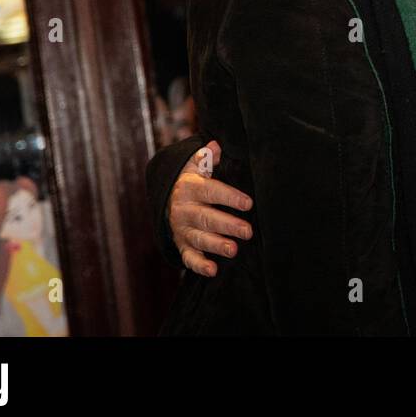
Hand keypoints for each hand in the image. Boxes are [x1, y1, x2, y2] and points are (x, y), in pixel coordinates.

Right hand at [167, 140, 253, 276]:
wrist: (166, 201)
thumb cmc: (192, 182)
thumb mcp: (195, 167)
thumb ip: (206, 158)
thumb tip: (215, 146)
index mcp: (189, 188)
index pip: (211, 191)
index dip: (229, 197)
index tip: (248, 203)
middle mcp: (184, 210)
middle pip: (207, 218)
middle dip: (227, 225)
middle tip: (248, 231)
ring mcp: (182, 229)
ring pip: (199, 238)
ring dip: (216, 245)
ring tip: (233, 250)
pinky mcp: (182, 245)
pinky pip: (188, 258)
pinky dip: (199, 265)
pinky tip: (213, 270)